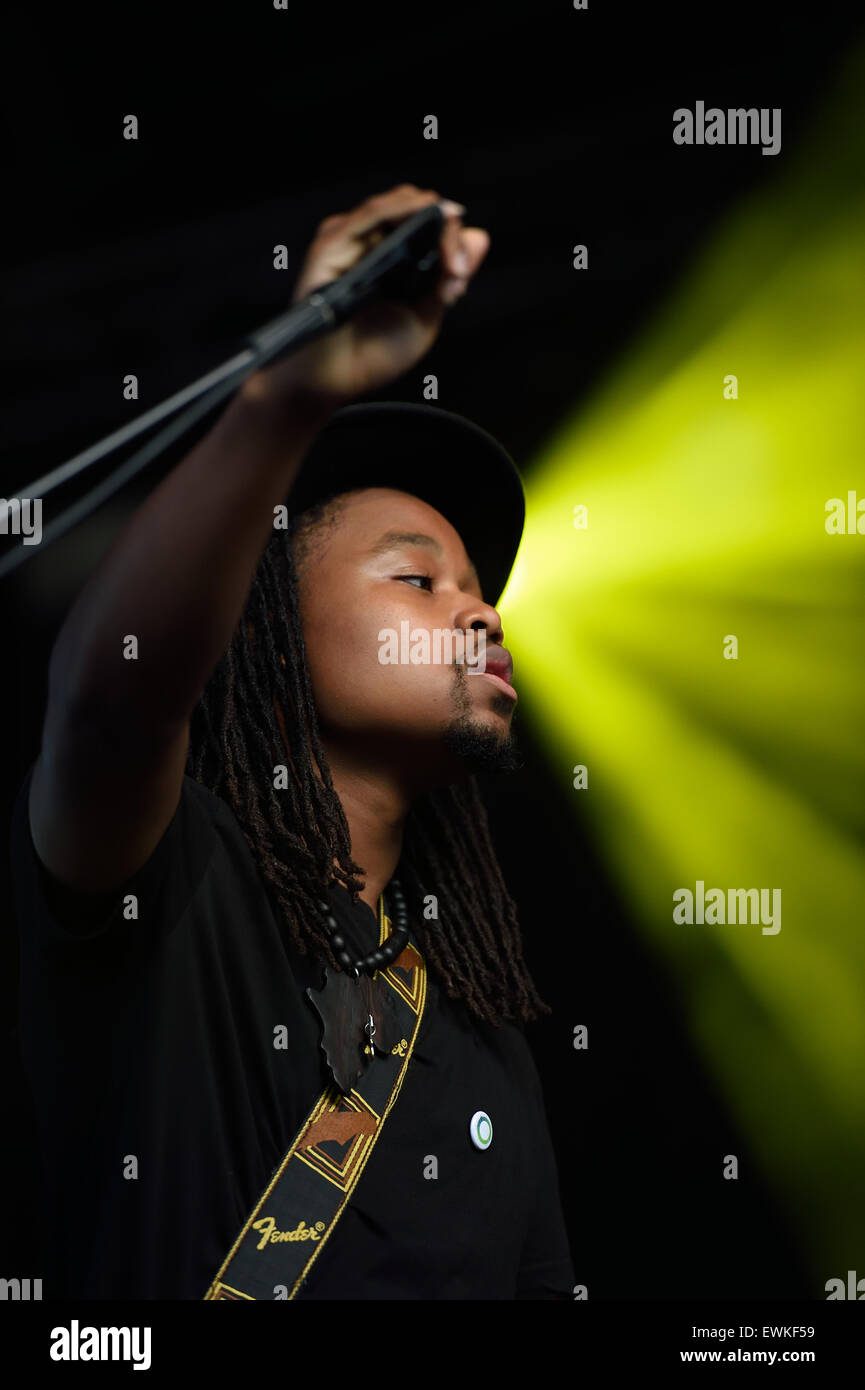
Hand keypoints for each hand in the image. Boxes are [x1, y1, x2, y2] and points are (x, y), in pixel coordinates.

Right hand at [244, 184, 488, 408]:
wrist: (332, 381)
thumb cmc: (370, 355)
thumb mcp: (425, 316)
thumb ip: (450, 278)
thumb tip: (480, 237)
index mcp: (393, 260)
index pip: (429, 228)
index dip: (451, 240)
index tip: (459, 272)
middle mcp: (370, 245)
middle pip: (415, 210)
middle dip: (444, 228)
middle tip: (454, 266)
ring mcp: (350, 242)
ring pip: (395, 205)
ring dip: (428, 219)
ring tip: (445, 254)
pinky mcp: (332, 245)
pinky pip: (369, 216)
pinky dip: (399, 211)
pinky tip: (420, 215)